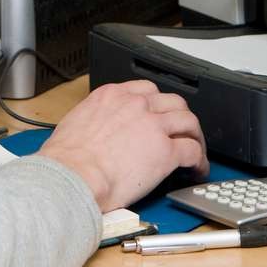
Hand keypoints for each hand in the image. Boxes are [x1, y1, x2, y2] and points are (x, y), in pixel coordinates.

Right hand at [37, 80, 207, 211]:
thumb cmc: (66, 160)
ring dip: (195, 136)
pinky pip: (192, 151)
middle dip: (180, 116)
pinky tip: (197, 169)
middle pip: (172, 102)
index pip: (145, 90)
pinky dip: (199, 160)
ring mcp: (154, 126)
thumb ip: (93, 120)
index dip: (156, 103)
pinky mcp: (166, 151)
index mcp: (112, 96)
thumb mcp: (74, 124)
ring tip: (196, 149)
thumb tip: (94, 132)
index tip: (158, 114)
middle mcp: (136, 105)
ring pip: (188, 121)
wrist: (73, 176)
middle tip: (181, 130)